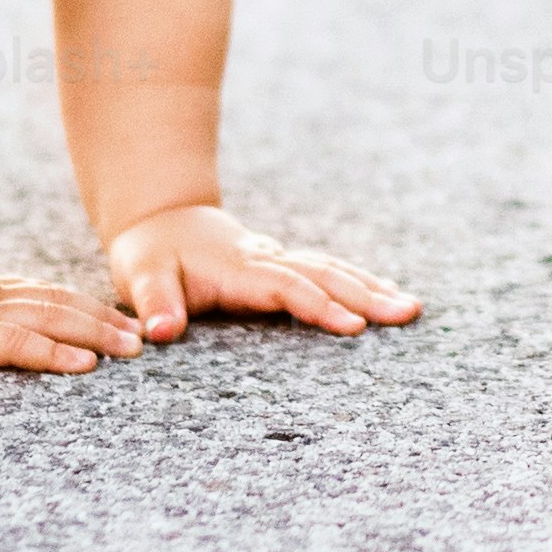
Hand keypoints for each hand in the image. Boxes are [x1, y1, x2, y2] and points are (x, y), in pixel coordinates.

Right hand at [0, 255, 145, 375]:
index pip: (38, 295)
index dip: (78, 306)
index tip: (110, 317)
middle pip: (58, 305)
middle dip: (102, 321)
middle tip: (141, 337)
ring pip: (52, 322)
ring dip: (96, 336)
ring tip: (130, 350)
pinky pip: (20, 346)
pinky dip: (57, 355)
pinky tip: (85, 366)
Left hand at [102, 203, 420, 343]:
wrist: (161, 218)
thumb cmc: (149, 254)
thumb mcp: (139, 277)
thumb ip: (153, 303)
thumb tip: (161, 333)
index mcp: (237, 267)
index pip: (286, 286)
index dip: (320, 305)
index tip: (355, 326)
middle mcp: (265, 259)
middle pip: (324, 275)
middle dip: (367, 295)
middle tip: (408, 313)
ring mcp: (277, 259)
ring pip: (332, 270)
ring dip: (372, 287)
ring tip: (411, 308)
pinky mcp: (283, 264)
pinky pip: (328, 271)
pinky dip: (359, 281)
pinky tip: (388, 292)